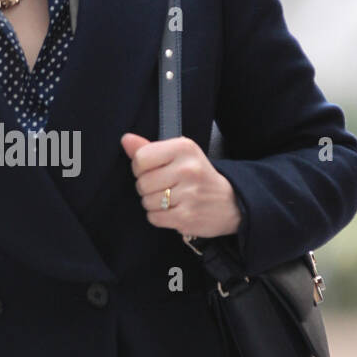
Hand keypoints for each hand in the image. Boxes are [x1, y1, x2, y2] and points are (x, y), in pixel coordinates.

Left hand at [121, 133, 242, 238]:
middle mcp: (188, 169)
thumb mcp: (179, 155)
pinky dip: (159, 217)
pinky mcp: (187, 217)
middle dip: (147, 188)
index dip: (140, 167)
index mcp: (184, 148)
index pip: (140, 158)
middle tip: (166, 186)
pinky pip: (154, 218)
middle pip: (142, 183)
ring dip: (153, 203)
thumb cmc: (198, 176)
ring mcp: (189, 194)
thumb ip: (150, 148)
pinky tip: (174, 210)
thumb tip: (126, 139)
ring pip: (146, 202)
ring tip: (172, 199)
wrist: (231, 203)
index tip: (153, 170)